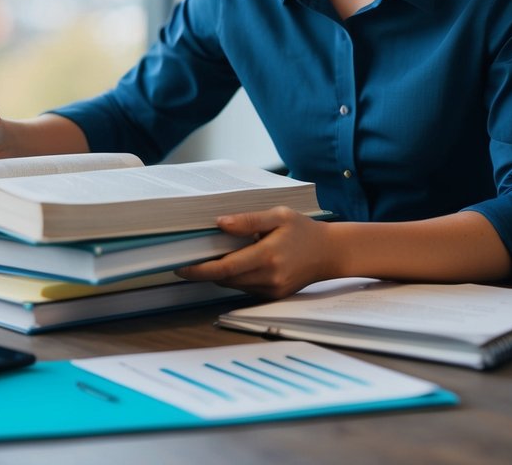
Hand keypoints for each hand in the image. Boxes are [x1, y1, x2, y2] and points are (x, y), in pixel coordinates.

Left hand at [174, 207, 336, 298]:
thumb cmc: (304, 230)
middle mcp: (269, 277)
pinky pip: (246, 288)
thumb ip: (248, 220)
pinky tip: (234, 262)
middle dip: (205, 270)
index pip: (225, 268)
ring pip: (234, 285)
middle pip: (225, 279)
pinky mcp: (274, 295)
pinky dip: (235, 277)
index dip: (200, 269)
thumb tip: (220, 224)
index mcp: (268, 256)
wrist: (330, 252)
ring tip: (210, 256)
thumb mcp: (278, 216)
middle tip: (188, 257)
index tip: (181, 266)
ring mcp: (272, 289)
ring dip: (220, 273)